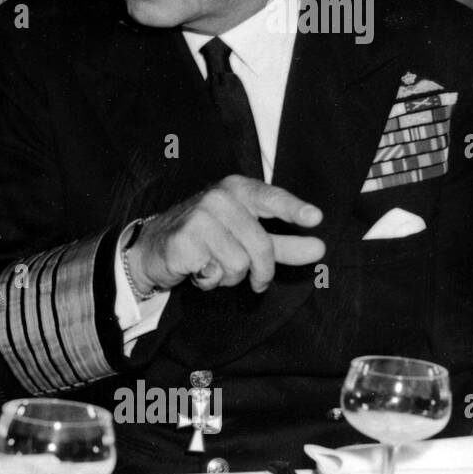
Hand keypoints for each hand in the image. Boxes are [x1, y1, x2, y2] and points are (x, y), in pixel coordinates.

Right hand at [128, 176, 324, 294]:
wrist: (153, 248)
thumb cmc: (206, 240)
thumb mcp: (246, 238)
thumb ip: (283, 244)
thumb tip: (319, 249)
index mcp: (237, 190)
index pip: (271, 197)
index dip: (294, 209)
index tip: (315, 218)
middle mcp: (219, 198)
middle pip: (261, 245)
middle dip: (263, 272)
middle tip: (258, 283)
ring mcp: (199, 217)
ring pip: (240, 263)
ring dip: (231, 277)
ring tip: (215, 268)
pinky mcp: (184, 240)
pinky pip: (216, 273)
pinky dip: (210, 281)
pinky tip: (198, 270)